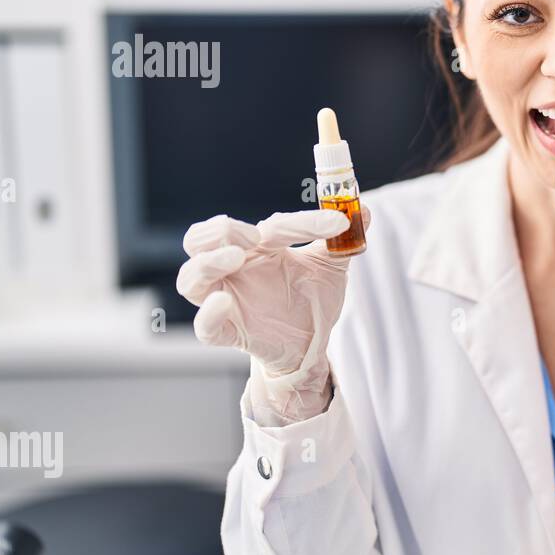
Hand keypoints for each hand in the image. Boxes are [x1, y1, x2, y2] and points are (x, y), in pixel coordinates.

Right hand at [176, 206, 370, 421]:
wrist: (312, 343)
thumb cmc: (311, 299)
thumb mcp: (330, 267)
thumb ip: (341, 241)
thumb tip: (364, 211)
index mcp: (257, 248)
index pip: (269, 225)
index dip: (304, 222)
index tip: (338, 223)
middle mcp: (235, 269)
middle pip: (199, 240)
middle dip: (220, 231)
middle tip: (254, 237)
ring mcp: (227, 299)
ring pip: (190, 278)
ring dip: (208, 263)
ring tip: (236, 257)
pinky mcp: (229, 331)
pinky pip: (204, 326)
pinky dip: (209, 314)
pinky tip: (224, 302)